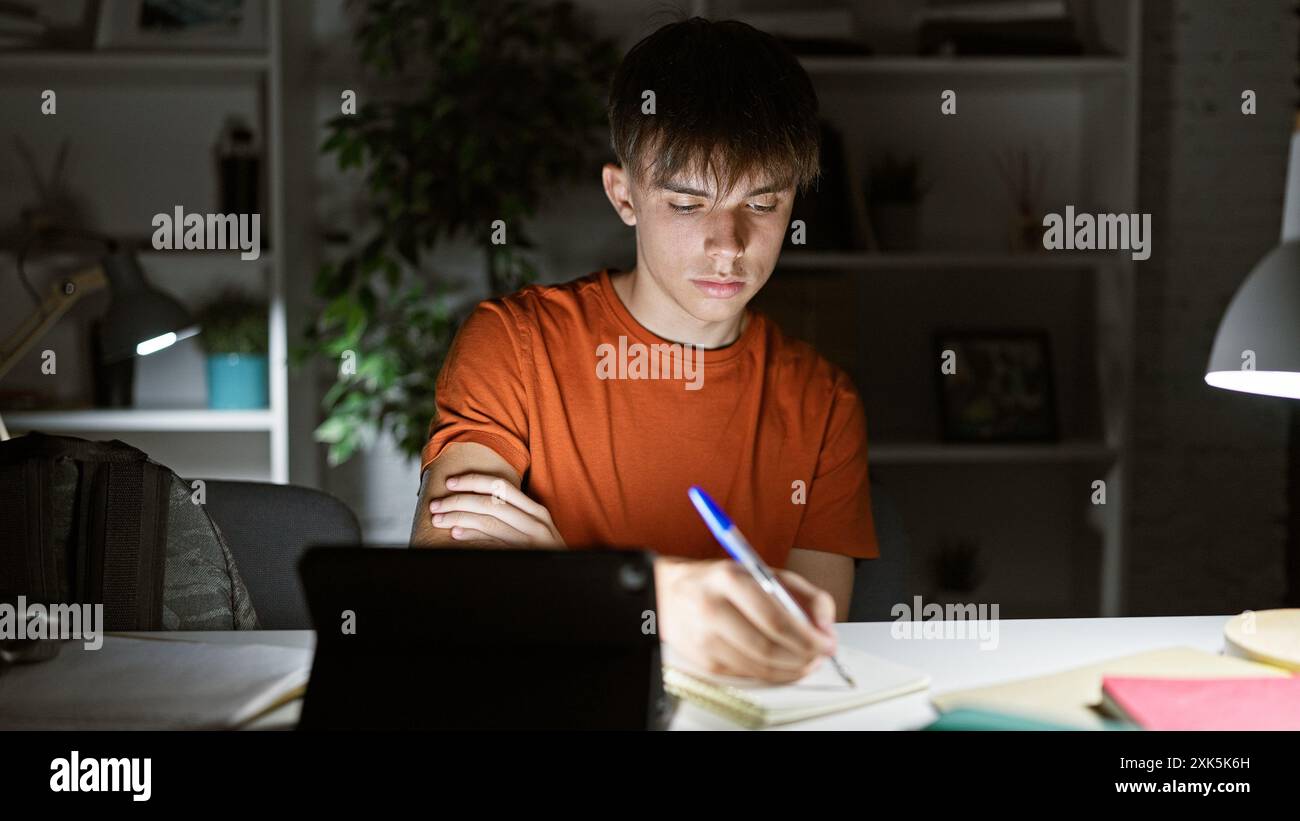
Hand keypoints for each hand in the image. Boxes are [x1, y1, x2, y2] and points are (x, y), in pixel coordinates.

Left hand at [428, 473, 565, 547]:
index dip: (473, 481)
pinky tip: (455, 535)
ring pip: (487, 521)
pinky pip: (491, 544)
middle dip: (458, 501)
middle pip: (489, 503)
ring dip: (458, 518)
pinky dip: (471, 538)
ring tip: (438, 519)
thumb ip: (514, 518)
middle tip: (435, 505)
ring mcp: (530, 541)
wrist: (571, 577)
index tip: (450, 482)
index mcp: (536, 511)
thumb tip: (475, 509)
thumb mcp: (535, 531)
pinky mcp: (523, 556)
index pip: (501, 486)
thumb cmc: (546, 553)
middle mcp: (535, 523)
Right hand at [654, 558, 836, 683]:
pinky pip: (746, 675)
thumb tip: (825, 626)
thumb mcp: (764, 573)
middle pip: (767, 647)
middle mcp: (713, 608)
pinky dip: (770, 674)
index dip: (807, 638)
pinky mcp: (702, 661)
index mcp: (730, 579)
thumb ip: (803, 594)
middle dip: (803, 657)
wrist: (667, 593)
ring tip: (805, 663)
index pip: (776, 619)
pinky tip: (781, 666)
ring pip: (758, 667)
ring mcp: (704, 638)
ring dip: (790, 670)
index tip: (826, 643)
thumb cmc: (721, 582)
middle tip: (819, 657)